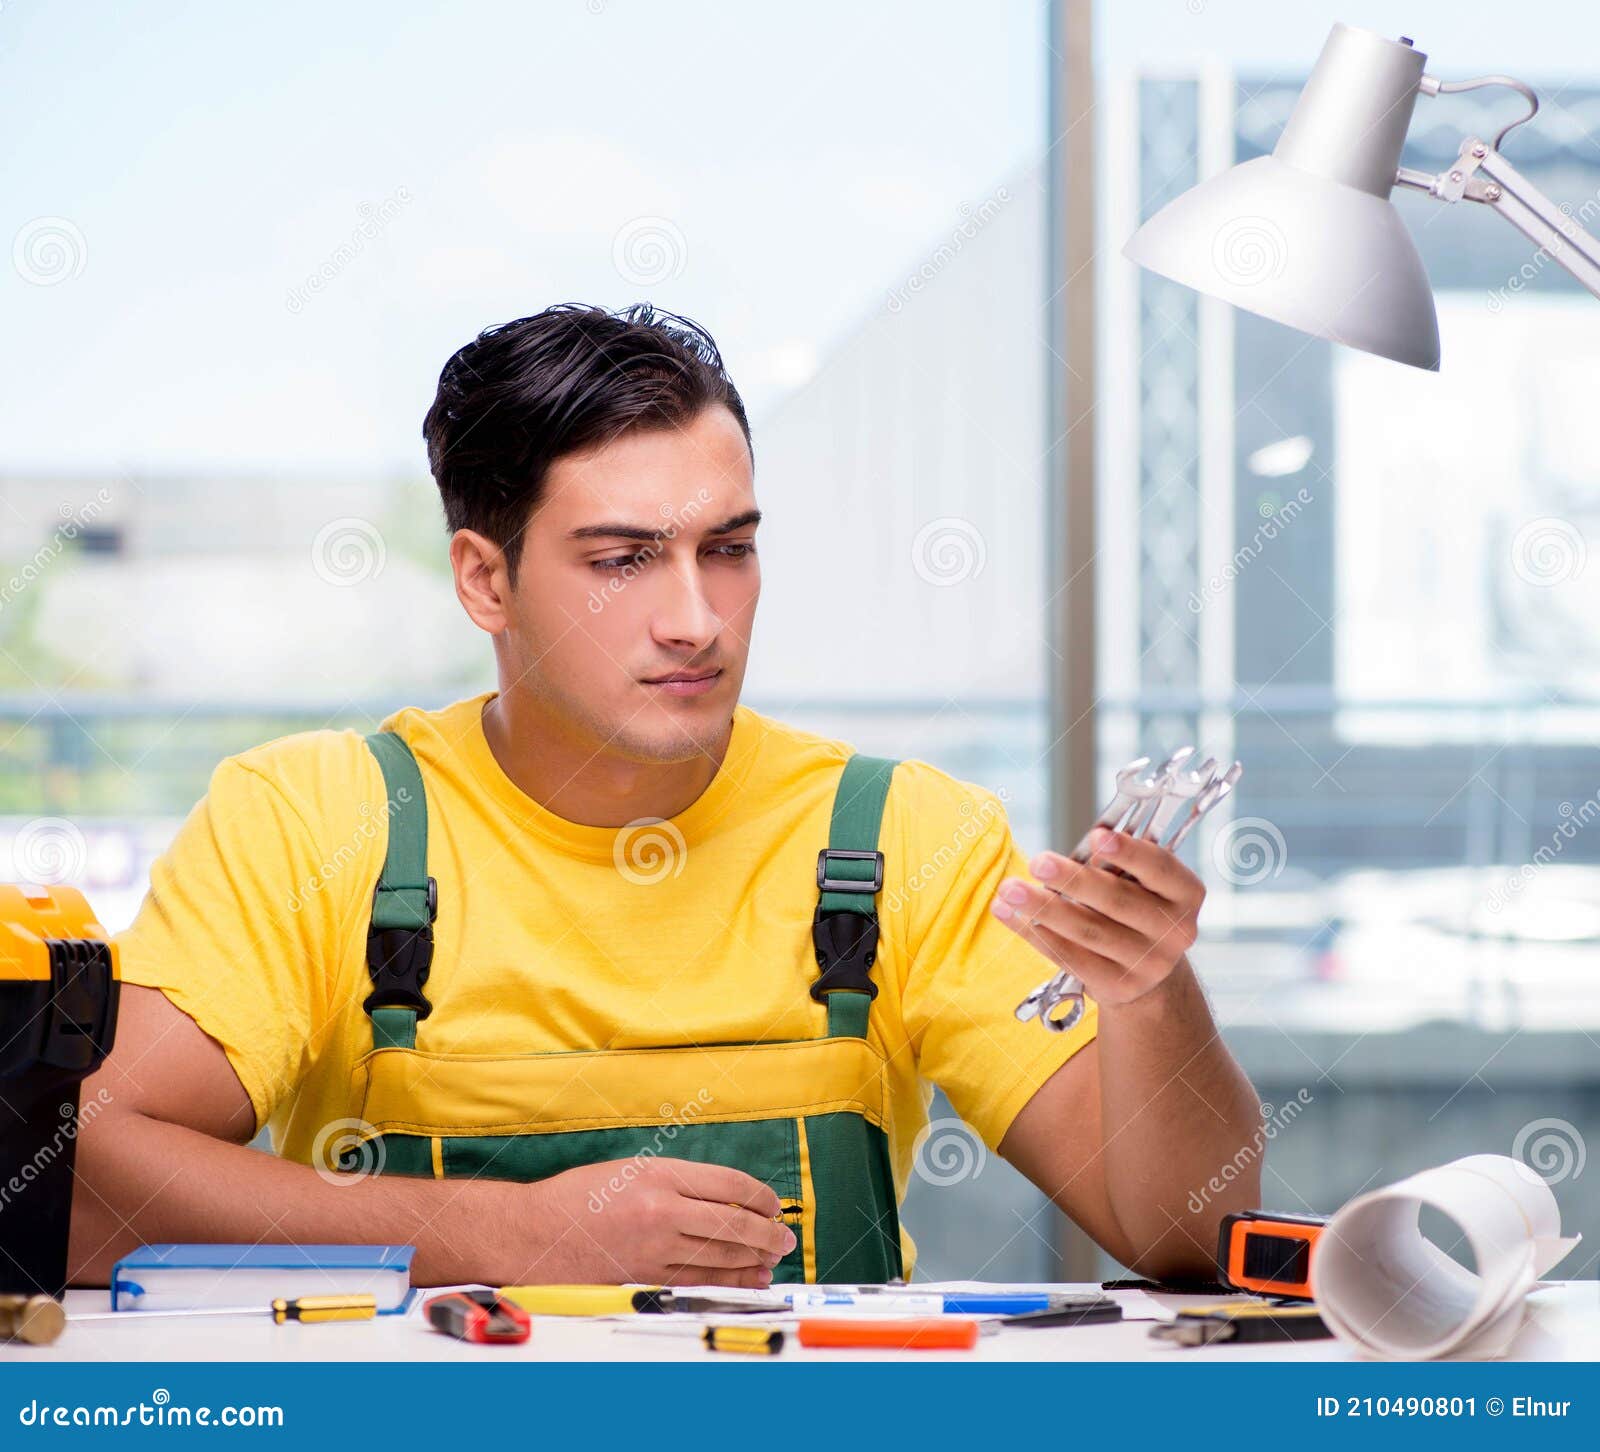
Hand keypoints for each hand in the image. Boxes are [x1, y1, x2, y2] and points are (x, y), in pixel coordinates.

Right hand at [507, 1156, 795, 1288]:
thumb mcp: (632, 1170)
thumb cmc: (580, 1197)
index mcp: (660, 1174)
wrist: (533, 1233)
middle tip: (785, 1237)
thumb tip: (729, 1197)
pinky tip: (748, 1280)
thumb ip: (679, 1182)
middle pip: (733, 1223)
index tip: (774, 1205)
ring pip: (721, 1256)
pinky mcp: (645, 1278)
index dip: (761, 1197)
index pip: (729, 1185)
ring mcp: (654, 1248)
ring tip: (773, 1259)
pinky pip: (699, 1281)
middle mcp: (661, 1210)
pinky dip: (729, 1282)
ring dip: (754, 1260)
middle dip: (766, 1233)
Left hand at [990, 828, 1203, 1004]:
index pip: (1160, 868)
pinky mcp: (1118, 985)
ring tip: (1010, 889)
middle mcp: (1175, 930)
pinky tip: (1009, 914)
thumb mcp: (1140, 881)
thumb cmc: (1134, 907)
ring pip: (1089, 931)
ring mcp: (1148, 963)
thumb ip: (1117, 861)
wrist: (1147, 971)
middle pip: (1118, 901)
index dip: (1130, 852)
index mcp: (1185, 893)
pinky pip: (1071, 957)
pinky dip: (1036, 935)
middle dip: (1074, 880)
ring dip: (1045, 908)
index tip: (1096, 835)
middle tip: (1038, 861)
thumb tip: (1084, 842)